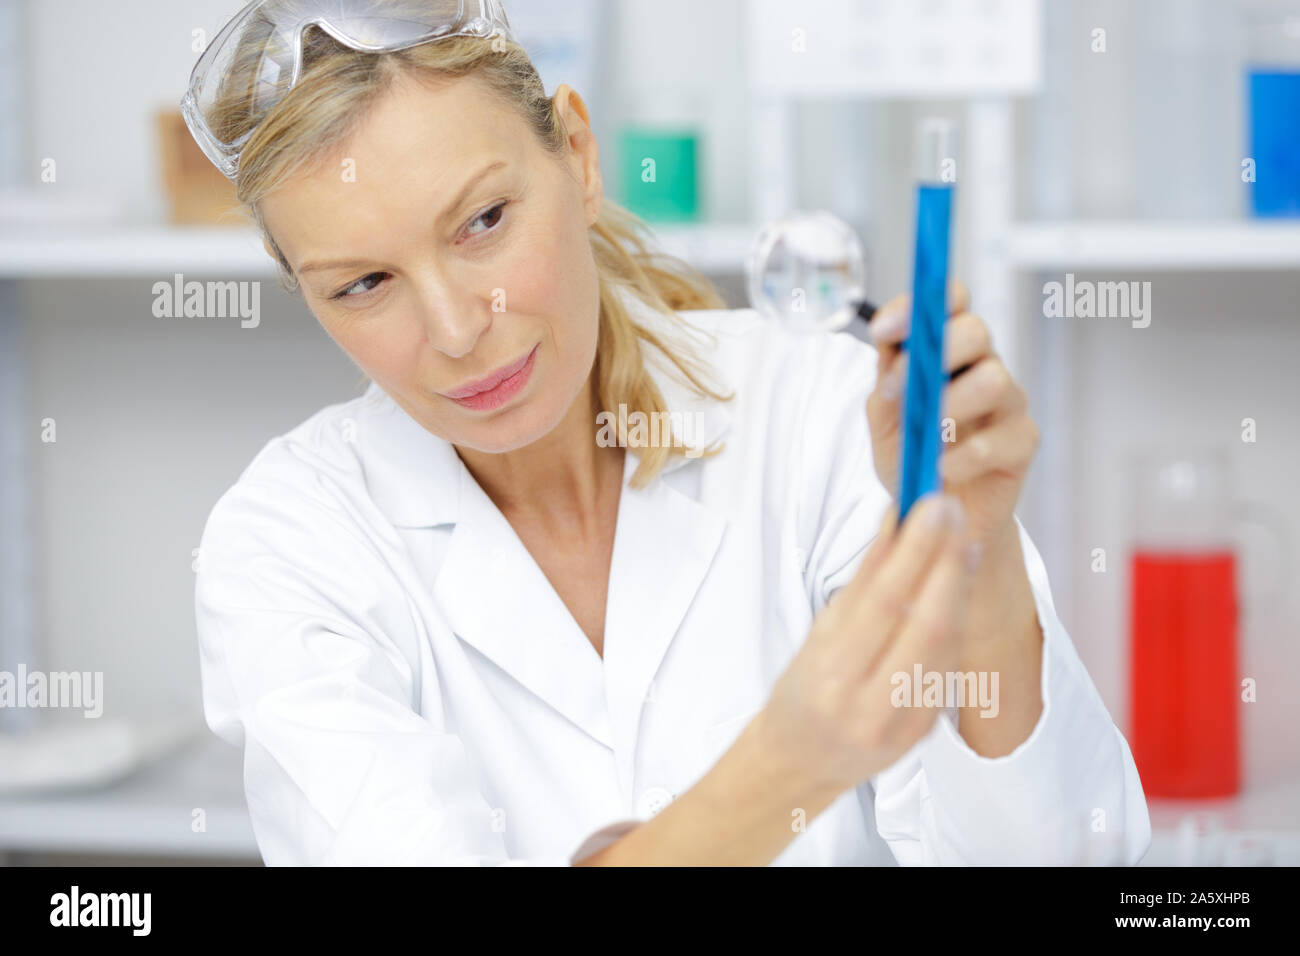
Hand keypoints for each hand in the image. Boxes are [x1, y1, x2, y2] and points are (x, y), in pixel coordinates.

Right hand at [754, 493, 976, 797]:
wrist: (801, 763)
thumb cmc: (801, 690)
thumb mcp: (819, 633)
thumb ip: (863, 581)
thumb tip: (896, 521)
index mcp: (832, 676)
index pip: (884, 602)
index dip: (915, 550)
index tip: (932, 505)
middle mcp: (870, 704)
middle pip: (928, 623)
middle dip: (948, 560)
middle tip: (955, 511)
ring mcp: (903, 724)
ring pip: (948, 644)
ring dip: (960, 586)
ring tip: (961, 541)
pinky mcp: (926, 731)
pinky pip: (948, 666)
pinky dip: (957, 620)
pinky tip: (957, 588)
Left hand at [864, 280, 1039, 559]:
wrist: (931, 509)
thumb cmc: (910, 455)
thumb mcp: (884, 422)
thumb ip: (887, 389)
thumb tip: (893, 366)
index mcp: (946, 350)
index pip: (948, 303)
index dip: (920, 305)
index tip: (884, 330)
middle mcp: (981, 366)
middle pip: (975, 330)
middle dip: (938, 351)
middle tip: (904, 388)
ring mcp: (1007, 402)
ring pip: (994, 378)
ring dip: (952, 403)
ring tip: (928, 433)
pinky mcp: (1022, 442)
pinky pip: (1002, 438)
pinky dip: (965, 455)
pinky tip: (942, 468)